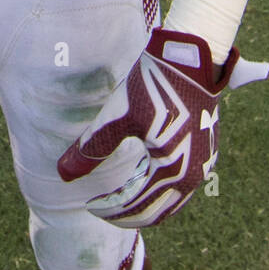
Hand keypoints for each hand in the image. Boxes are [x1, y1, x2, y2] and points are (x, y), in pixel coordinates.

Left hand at [57, 27, 268, 227]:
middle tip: (101, 205)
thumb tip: (63, 174)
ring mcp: (203, 161)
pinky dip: (157, 186)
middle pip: (157, 211)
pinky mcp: (205, 147)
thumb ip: (92, 148)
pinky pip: (180, 181)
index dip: (110, 210)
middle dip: (127, 212)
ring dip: (144, 201)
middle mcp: (194, 175)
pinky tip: (140, 172)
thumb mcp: (118, 116)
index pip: (138, 208)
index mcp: (175, 172)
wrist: (190, 57)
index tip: (88, 203)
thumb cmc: (153, 85)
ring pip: (170, 198)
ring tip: (117, 191)